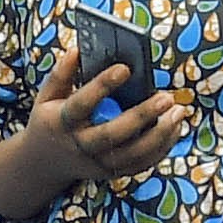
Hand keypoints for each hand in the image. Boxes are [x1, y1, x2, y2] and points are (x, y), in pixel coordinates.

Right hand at [0, 63, 187, 222]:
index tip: (125, 67)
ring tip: (179, 111)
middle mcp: (80, 145)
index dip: (102, 86)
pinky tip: (175, 127)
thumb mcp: (46, 96)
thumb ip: (61, 74)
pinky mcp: (112, 172)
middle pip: (112, 134)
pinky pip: (142, 163)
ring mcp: (97, 163)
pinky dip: (162, 147)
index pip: (81, 103)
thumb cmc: (51, 120)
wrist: (44, 164)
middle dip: (142, 116)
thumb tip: (77, 50)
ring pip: (133, 153)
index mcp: (61, 122)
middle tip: (167, 97)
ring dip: (160, 134)